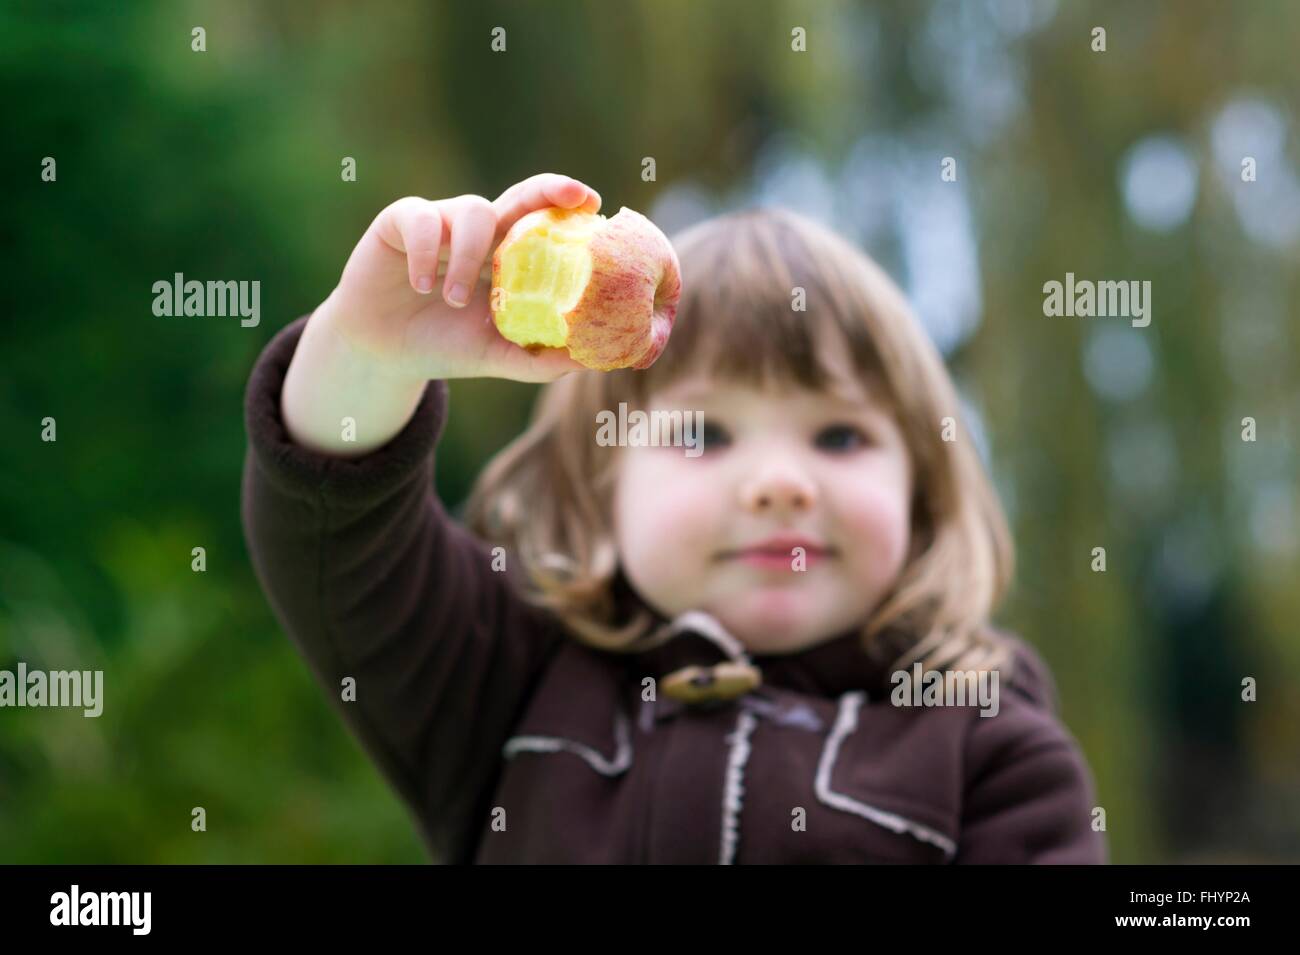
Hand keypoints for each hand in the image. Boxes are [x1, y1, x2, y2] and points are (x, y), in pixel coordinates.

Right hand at [322, 173, 601, 382]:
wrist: (383, 353)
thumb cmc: (445, 345)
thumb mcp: (495, 356)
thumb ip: (538, 359)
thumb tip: (590, 362)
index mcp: (508, 256)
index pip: (544, 222)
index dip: (567, 208)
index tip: (594, 205)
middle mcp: (481, 232)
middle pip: (520, 196)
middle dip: (548, 189)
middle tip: (573, 196)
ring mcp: (442, 222)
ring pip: (473, 210)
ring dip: (471, 255)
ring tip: (455, 300)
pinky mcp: (400, 222)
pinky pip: (422, 219)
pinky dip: (426, 252)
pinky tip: (422, 286)